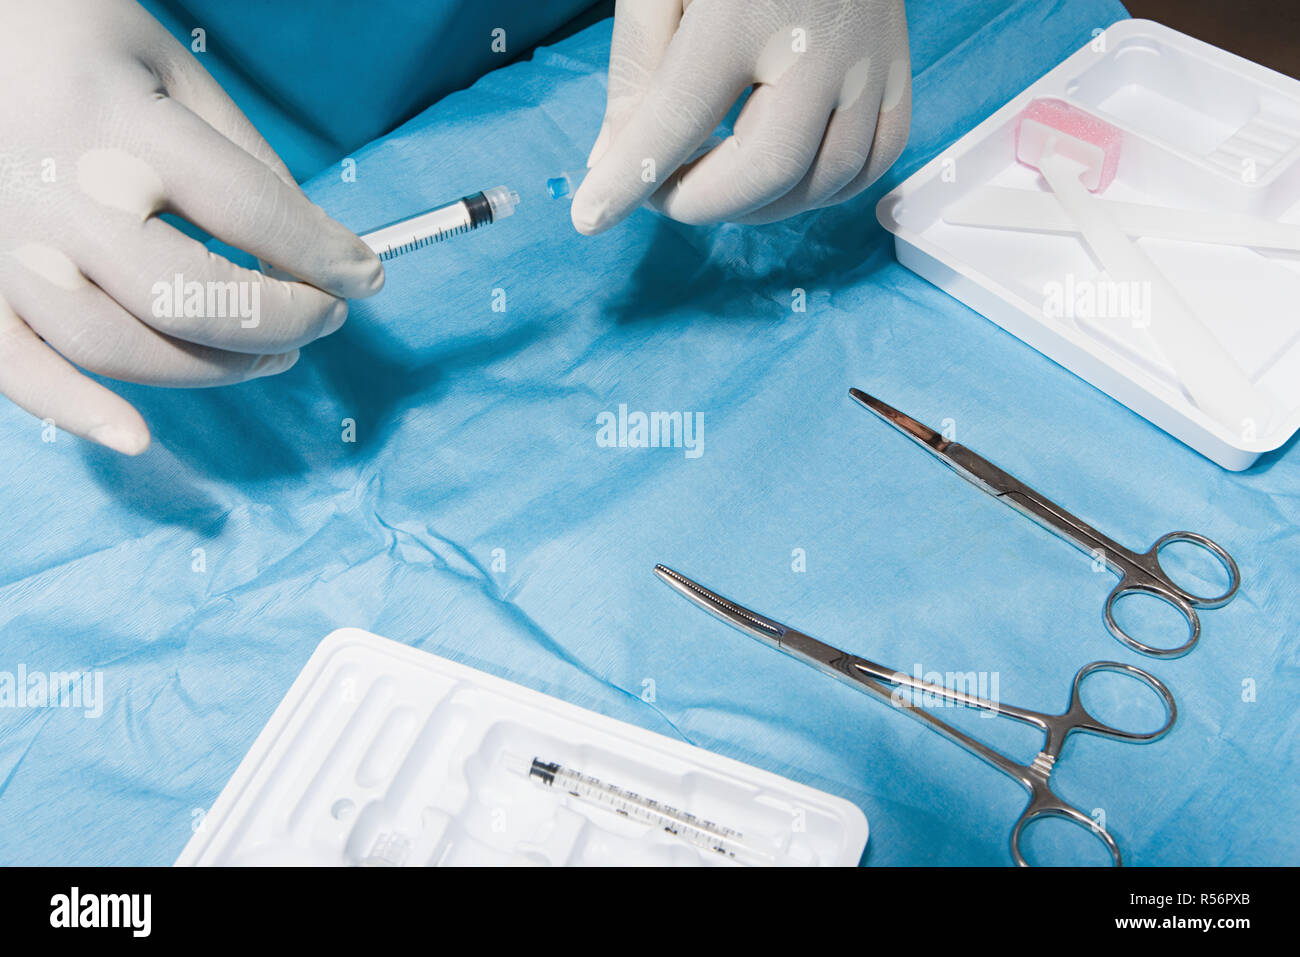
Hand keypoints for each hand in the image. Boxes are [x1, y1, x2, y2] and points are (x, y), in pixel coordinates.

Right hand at [0, 0, 382, 454]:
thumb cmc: (74, 40)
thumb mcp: (174, 71)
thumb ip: (243, 161)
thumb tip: (312, 250)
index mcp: (117, 123)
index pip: (250, 213)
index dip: (324, 257)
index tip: (364, 276)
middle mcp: (56, 191)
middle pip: (191, 299)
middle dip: (285, 321)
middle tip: (326, 315)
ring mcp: (6, 244)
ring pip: (119, 348)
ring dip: (216, 370)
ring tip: (272, 355)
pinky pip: (19, 371)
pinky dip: (78, 413)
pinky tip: (137, 436)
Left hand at [572, 0, 910, 234]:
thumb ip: (636, 68)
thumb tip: (610, 160)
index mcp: (745, 7)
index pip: (681, 116)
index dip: (631, 177)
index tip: (591, 216)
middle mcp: (822, 39)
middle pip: (769, 167)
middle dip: (702, 202)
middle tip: (658, 194)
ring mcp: (871, 58)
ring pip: (827, 177)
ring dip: (759, 207)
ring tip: (713, 187)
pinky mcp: (898, 67)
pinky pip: (875, 161)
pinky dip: (823, 190)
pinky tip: (779, 182)